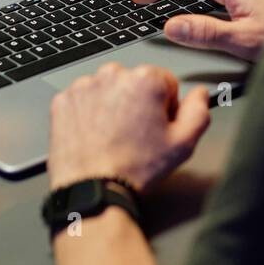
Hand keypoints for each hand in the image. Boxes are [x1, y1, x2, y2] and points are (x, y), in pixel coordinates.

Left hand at [48, 63, 210, 191]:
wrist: (93, 190)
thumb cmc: (136, 169)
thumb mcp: (183, 144)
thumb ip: (199, 111)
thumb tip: (200, 94)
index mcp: (145, 79)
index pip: (165, 82)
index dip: (165, 107)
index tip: (156, 127)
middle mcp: (113, 74)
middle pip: (135, 82)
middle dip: (138, 103)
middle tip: (135, 135)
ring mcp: (84, 86)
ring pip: (108, 89)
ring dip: (113, 106)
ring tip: (113, 137)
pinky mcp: (63, 100)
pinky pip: (83, 99)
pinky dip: (89, 113)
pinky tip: (95, 135)